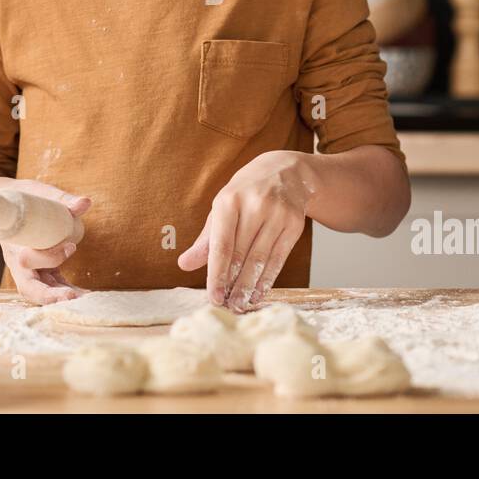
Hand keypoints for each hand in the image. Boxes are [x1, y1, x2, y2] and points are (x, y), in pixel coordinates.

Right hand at [0, 179, 91, 304]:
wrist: (11, 205)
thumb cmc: (24, 199)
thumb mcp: (39, 194)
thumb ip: (61, 199)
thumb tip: (85, 202)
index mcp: (13, 244)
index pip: (27, 259)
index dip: (49, 256)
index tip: (71, 245)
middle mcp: (18, 263)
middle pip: (28, 288)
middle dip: (48, 295)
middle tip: (71, 297)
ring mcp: (29, 270)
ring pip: (40, 292)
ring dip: (62, 297)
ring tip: (86, 299)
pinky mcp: (41, 272)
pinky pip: (52, 286)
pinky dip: (67, 291)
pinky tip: (86, 294)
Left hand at [178, 150, 311, 312]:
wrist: (285, 172)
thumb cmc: (245, 193)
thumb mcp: (222, 208)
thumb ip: (205, 239)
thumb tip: (184, 265)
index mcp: (230, 201)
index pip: (222, 245)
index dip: (216, 274)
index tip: (213, 297)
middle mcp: (255, 206)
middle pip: (242, 255)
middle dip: (233, 285)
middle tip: (227, 306)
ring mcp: (277, 215)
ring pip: (261, 259)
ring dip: (250, 286)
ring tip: (241, 304)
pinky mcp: (294, 224)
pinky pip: (279, 258)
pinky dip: (268, 279)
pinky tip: (258, 293)